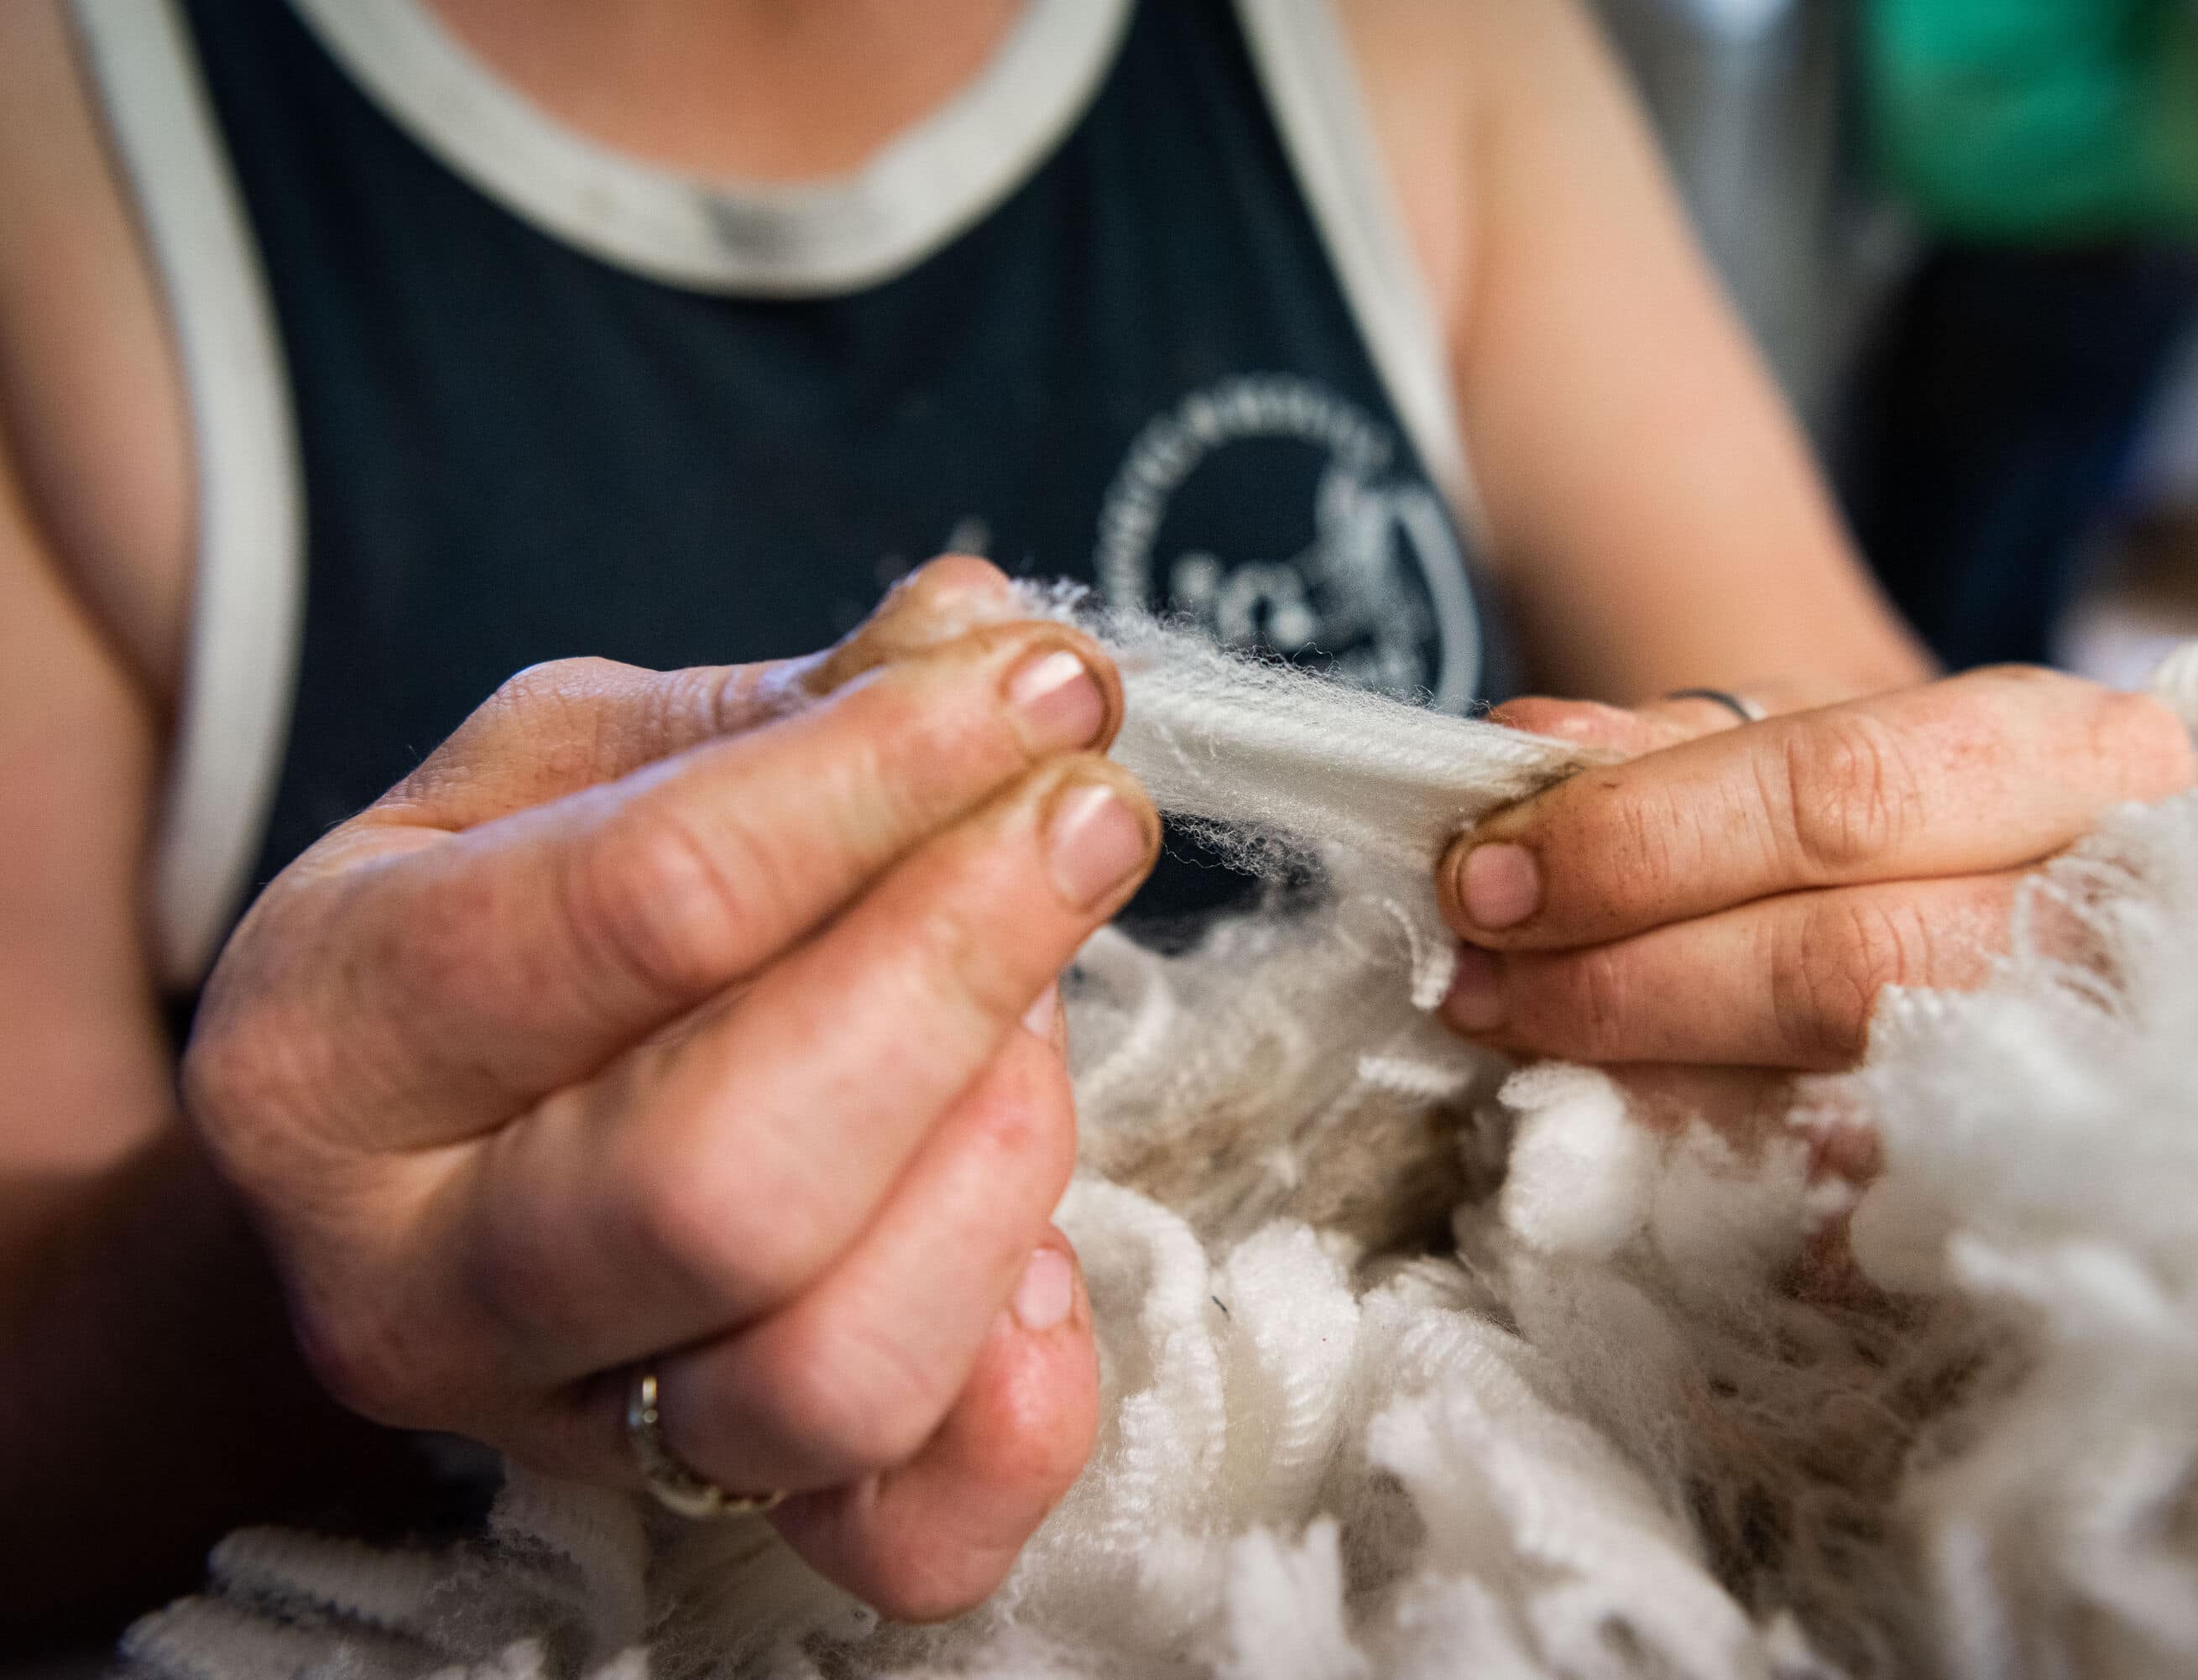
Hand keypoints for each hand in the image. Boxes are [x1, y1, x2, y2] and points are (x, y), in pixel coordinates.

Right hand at [183, 558, 1156, 1619]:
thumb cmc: (503, 934)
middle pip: (734, 1174)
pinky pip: (905, 1537)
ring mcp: (564, 1425)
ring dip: (999, 1163)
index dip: (888, 784)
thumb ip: (779, 710)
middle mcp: (417, 1274)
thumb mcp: (572, 770)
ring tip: (1040, 1020)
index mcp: (338, 1033)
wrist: (406, 1159)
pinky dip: (1021, 1407)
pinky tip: (1048, 1258)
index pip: (652, 907)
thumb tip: (980, 626)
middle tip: (1085, 824)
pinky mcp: (709, 1518)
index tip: (1044, 687)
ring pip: (828, 1370)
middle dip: (960, 968)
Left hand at [1437, 669, 2193, 1162]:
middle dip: (1625, 973)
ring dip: (1649, 1078)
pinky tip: (1631, 1141)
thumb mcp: (1825, 733)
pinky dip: (1731, 1184)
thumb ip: (1673, 747)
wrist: (2084, 912)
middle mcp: (2125, 922)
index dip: (1640, 842)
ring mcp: (2115, 1082)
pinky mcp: (2054, 1202)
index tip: (1485, 876)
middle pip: (1847, 963)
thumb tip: (1524, 754)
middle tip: (1477, 978)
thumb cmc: (1931, 815)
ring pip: (1852, 1103)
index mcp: (2087, 758)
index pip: (1838, 796)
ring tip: (1520, 1040)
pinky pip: (1871, 1224)